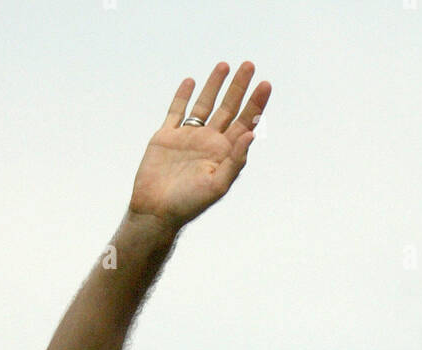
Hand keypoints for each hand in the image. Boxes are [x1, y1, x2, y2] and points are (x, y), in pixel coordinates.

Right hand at [129, 61, 270, 232]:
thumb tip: (251, 134)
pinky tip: (191, 82)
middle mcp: (208, 143)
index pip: (244, 123)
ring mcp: (187, 138)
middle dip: (239, 87)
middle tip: (249, 65)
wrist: (156, 211)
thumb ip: (235, 161)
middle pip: (228, 109)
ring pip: (204, 106)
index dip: (256, 104)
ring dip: (214, 85)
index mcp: (223, 153)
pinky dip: (183, 96)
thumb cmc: (188, 204)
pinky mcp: (166, 137)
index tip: (265, 84)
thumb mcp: (217, 186)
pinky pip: (176, 112)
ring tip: (225, 65)